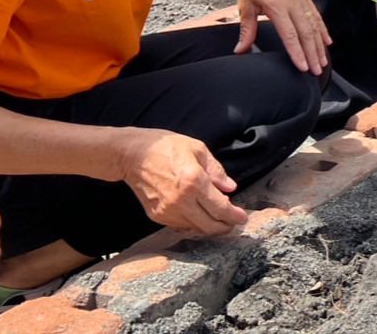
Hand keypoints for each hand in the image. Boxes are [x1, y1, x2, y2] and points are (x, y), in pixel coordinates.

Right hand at [118, 129, 247, 235]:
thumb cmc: (167, 147)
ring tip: (219, 221)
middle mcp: (181, 200)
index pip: (220, 207)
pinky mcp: (157, 216)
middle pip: (209, 225)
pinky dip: (193, 224)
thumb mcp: (197, 149)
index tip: (243, 218)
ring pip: (195, 228)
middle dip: (225, 227)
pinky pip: (180, 226)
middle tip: (234, 224)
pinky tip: (199, 217)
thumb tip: (230, 187)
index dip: (234, 215)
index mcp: (194, 181)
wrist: (133, 155)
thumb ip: (216, 170)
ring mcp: (168, 211)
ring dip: (209, 227)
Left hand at [234, 0, 330, 73]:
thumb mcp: (245, 5)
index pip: (289, 34)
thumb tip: (241, 50)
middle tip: (317, 71)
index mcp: (276, 5)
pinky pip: (315, 14)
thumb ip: (247, 30)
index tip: (303, 66)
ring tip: (324, 61)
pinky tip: (327, 40)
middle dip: (313, 53)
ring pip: (313, 24)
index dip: (297, 52)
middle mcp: (291, 2)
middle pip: (306, 32)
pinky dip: (322, 28)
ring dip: (320, 44)